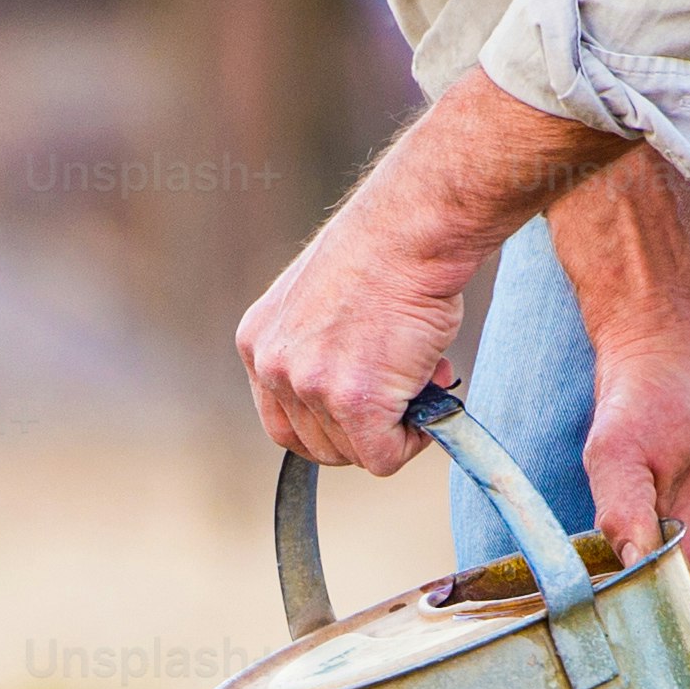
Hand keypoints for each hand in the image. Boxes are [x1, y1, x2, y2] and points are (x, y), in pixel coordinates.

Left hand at [238, 79, 621, 476]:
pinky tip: (430, 395)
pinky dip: (412, 441)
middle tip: (403, 394)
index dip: (328, 425)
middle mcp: (274, 367)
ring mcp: (311, 387)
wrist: (411, 231)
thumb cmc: (384, 252)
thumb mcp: (325, 302)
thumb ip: (325, 351)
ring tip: (422, 377)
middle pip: (315, 445)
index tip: (362, 413)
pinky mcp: (354, 403)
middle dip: (363, 430)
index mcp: (259, 342)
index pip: (283, 420)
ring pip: (352, 453)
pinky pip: (383, 457)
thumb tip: (364, 396)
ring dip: (392, 428)